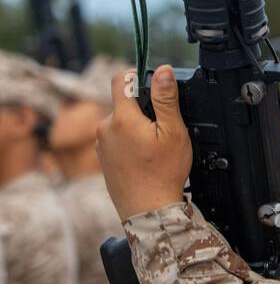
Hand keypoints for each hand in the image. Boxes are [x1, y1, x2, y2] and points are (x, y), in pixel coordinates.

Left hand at [96, 66, 191, 220]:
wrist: (148, 212)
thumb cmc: (163, 174)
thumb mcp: (173, 132)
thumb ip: (166, 99)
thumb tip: (163, 71)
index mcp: (122, 118)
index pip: (121, 79)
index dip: (138, 76)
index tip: (153, 87)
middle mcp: (105, 128)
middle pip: (123, 104)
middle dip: (142, 109)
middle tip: (162, 129)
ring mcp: (101, 145)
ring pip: (120, 123)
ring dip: (136, 128)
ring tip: (154, 148)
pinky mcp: (103, 159)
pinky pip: (116, 140)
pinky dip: (130, 143)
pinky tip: (144, 160)